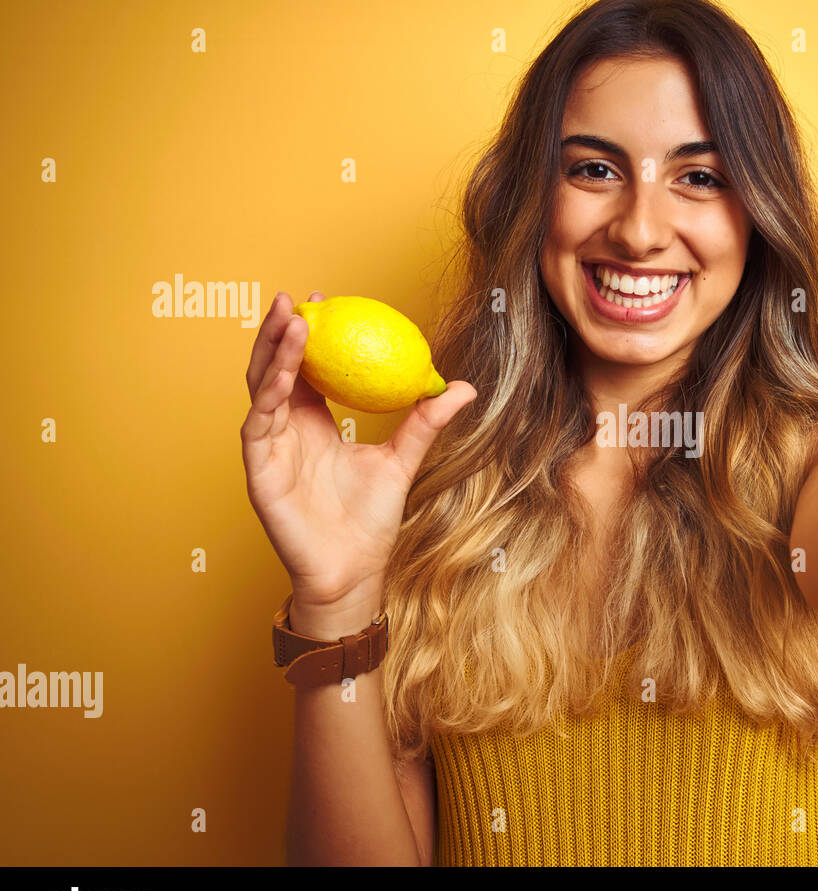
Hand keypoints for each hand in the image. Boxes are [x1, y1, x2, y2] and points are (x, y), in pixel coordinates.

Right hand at [240, 289, 476, 606]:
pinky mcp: (258, 471)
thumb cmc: (371, 521)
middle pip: (274, 369)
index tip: (324, 298)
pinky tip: (284, 371)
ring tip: (289, 319)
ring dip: (272, 352)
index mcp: (313, 423)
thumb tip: (463, 386)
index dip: (309, 335)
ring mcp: (269, 449)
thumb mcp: (402, 460)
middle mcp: (286, 430)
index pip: (305, 368)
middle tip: (295, 297)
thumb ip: (426, 422)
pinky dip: (269, 394)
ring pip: (261, 388)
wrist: (354, 570)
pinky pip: (259, 425)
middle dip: (279, 330)